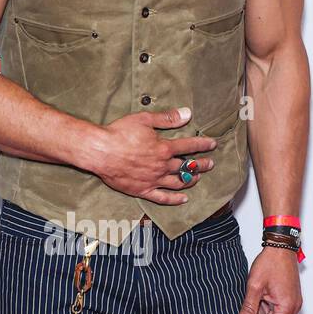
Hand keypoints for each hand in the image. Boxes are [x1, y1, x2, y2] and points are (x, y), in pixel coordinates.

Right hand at [84, 107, 218, 205]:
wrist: (100, 151)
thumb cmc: (119, 133)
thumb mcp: (144, 120)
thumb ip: (167, 118)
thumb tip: (187, 113)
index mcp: (164, 148)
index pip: (189, 146)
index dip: (203, 144)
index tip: (212, 144)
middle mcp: (162, 166)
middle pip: (187, 166)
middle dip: (201, 165)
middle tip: (210, 164)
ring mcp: (153, 180)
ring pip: (178, 183)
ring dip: (191, 180)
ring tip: (198, 178)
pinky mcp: (143, 190)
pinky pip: (162, 198)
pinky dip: (175, 199)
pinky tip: (183, 199)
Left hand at [237, 246, 301, 313]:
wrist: (280, 247)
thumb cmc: (271, 263)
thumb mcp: (254, 287)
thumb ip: (249, 308)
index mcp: (286, 307)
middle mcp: (292, 306)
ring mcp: (292, 302)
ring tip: (251, 301)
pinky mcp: (289, 297)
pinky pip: (278, 310)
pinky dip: (266, 309)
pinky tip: (257, 299)